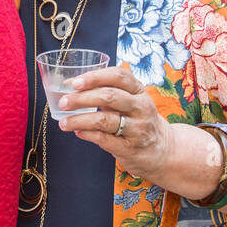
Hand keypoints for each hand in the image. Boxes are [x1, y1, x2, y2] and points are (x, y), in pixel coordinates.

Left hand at [57, 66, 172, 183]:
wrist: (163, 150)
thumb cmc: (137, 120)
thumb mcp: (130, 101)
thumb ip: (104, 92)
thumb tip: (69, 85)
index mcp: (139, 91)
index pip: (119, 76)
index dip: (95, 77)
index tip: (75, 82)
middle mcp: (141, 107)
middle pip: (109, 97)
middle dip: (82, 99)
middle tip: (63, 102)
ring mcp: (138, 129)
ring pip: (104, 120)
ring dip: (79, 120)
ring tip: (63, 123)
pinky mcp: (130, 148)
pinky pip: (104, 139)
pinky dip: (87, 134)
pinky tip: (77, 132)